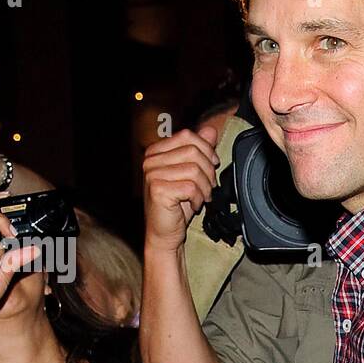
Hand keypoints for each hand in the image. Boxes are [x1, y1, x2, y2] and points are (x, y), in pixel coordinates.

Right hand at [142, 126, 220, 252]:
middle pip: (193, 151)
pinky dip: (199, 198)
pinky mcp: (158, 190)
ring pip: (194, 169)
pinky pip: (191, 186)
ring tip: (202, 197)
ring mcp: (152, 174)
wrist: (165, 232)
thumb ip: (199, 150)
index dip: (206, 150)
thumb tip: (210, 130)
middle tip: (208, 187)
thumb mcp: (192, 173)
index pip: (188, 136)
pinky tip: (194, 205)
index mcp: (157, 151)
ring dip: (205, 187)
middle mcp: (151, 160)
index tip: (212, 165)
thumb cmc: (177, 205)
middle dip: (208, 171)